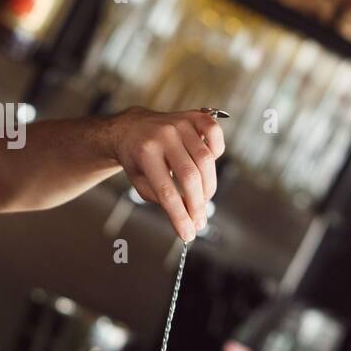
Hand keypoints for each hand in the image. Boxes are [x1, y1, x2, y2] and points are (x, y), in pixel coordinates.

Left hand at [108, 106, 225, 241]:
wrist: (132, 127)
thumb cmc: (137, 159)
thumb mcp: (139, 181)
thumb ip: (160, 198)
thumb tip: (188, 217)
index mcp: (145, 152)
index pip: (166, 190)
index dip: (180, 215)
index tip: (188, 234)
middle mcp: (164, 134)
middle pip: (190, 176)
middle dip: (197, 205)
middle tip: (199, 222)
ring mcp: (180, 123)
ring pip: (206, 159)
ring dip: (208, 186)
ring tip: (203, 200)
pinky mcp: (193, 115)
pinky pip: (214, 132)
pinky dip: (217, 150)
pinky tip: (209, 165)